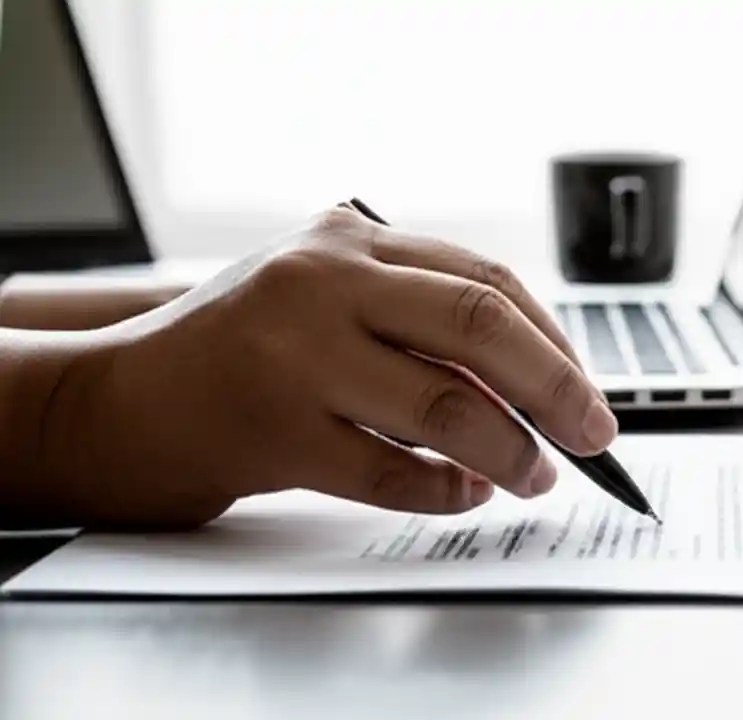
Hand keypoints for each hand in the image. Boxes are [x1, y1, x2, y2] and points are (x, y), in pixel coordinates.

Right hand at [22, 207, 613, 527]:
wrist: (122, 395)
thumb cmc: (246, 350)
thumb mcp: (329, 302)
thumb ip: (418, 324)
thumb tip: (536, 390)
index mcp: (350, 239)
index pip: (486, 280)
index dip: (554, 341)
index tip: (589, 390)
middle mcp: (323, 282)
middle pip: (480, 325)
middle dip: (556, 387)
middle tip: (595, 435)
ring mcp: (295, 355)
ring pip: (443, 404)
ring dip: (510, 450)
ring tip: (536, 475)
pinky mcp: (273, 430)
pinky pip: (391, 471)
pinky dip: (444, 490)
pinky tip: (464, 493)